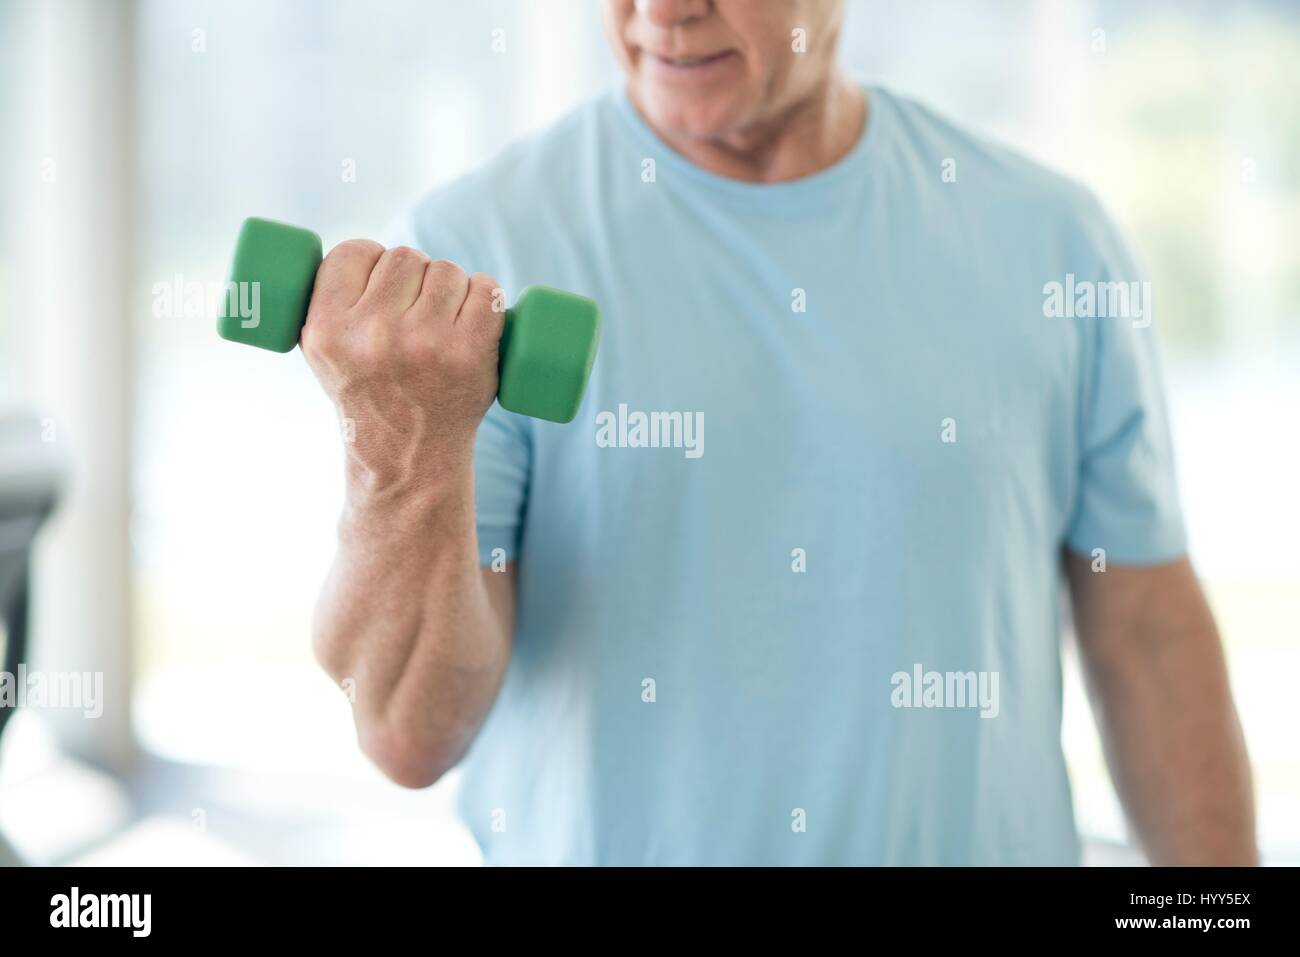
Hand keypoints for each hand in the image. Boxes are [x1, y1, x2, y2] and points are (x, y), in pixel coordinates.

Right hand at [300, 241, 504, 492]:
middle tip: (414, 310)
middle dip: (414, 275)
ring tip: (441, 321)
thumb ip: (325, 302)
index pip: (354, 251)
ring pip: (447, 270)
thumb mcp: (322, 354)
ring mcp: (426, 344)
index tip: (379, 283)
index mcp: (328, 330)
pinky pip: (486, 289)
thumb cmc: (369, 394)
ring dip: (450, 286)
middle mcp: (375, 336)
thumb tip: (359, 252)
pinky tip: (474, 315)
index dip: (371, 260)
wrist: (410, 458)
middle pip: (405, 257)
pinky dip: (485, 296)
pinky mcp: (471, 353)